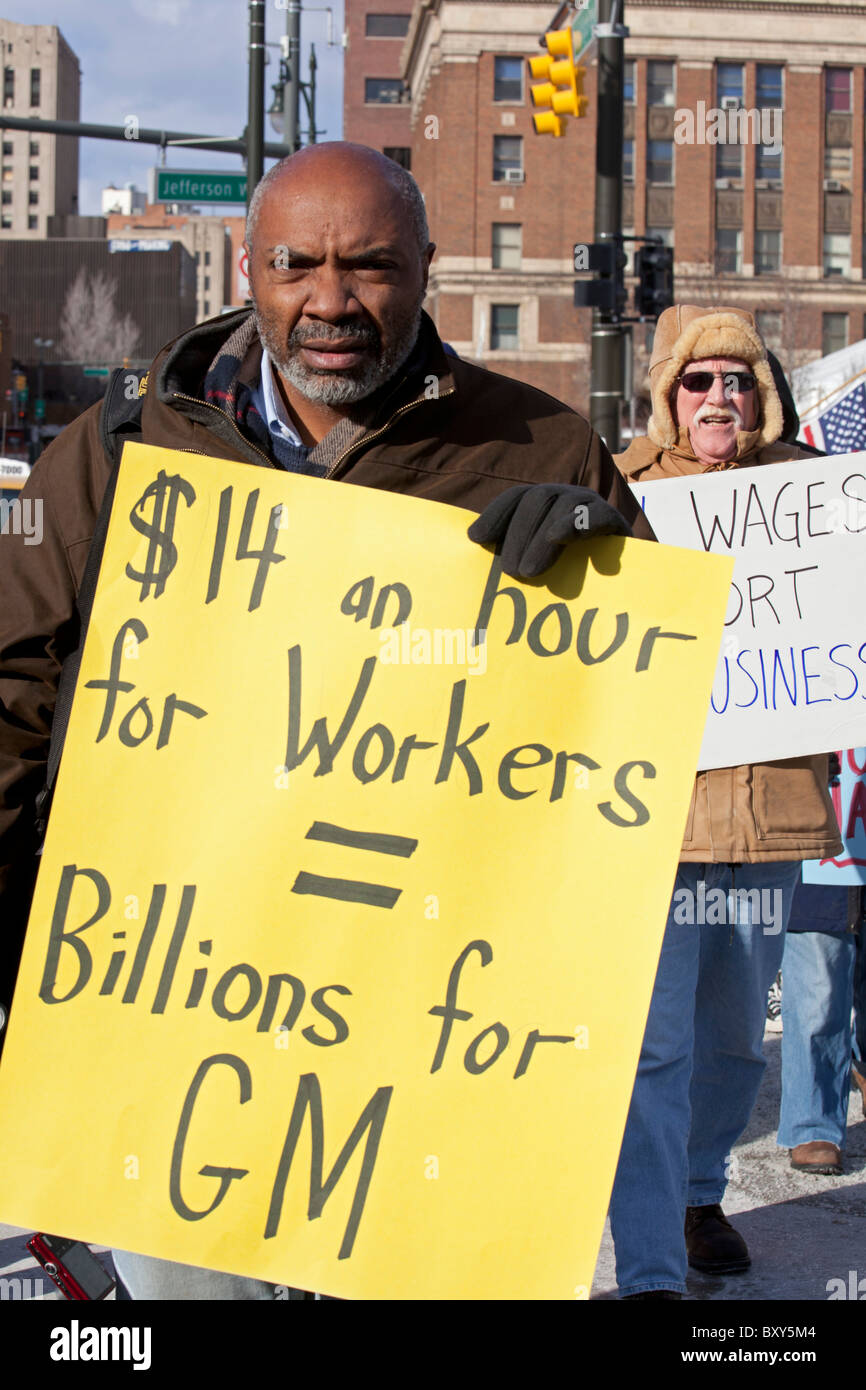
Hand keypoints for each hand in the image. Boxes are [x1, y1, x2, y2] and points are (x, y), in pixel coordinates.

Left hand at [467, 484, 631, 578]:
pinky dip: (577, 524)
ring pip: (563, 506)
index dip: (495, 514)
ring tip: (528, 572)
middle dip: (518, 534)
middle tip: (511, 572)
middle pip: (536, 499)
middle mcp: (565, 497)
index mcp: (543, 503)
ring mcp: (590, 505)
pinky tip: (561, 538)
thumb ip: (515, 556)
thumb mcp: (537, 561)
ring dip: (541, 538)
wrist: (624, 583)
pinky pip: (596, 514)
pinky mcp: (615, 520)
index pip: (515, 498)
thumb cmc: (570, 575)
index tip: (476, 538)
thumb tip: (476, 552)